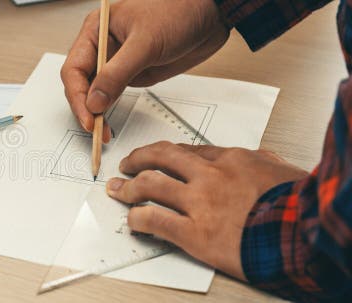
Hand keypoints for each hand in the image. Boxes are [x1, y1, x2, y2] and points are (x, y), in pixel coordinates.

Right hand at [62, 0, 229, 140]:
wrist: (209, 14)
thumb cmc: (179, 10)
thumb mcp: (145, 42)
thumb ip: (118, 73)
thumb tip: (95, 101)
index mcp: (96, 31)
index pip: (74, 68)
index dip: (78, 96)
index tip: (89, 117)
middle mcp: (102, 47)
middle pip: (80, 83)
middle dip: (85, 107)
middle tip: (95, 129)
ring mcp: (116, 61)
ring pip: (94, 92)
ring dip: (96, 112)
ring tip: (102, 130)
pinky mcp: (132, 73)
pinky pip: (113, 94)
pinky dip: (110, 110)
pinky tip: (111, 121)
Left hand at [105, 142, 307, 279]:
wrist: (304, 236)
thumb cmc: (299, 207)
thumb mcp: (282, 171)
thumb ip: (261, 163)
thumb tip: (257, 160)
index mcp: (233, 160)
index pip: (190, 151)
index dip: (168, 154)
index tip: (159, 157)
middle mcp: (210, 176)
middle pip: (162, 158)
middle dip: (139, 159)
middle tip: (127, 164)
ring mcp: (199, 203)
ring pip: (150, 185)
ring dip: (128, 187)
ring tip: (118, 190)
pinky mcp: (193, 232)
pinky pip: (154, 220)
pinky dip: (137, 219)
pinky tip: (132, 221)